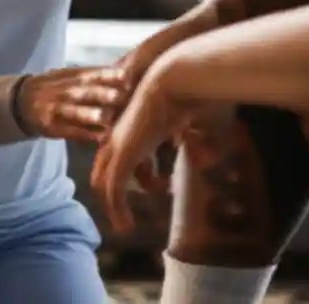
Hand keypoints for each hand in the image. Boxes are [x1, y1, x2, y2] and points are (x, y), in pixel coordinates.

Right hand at [15, 66, 129, 142]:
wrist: (20, 102)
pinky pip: (69, 131)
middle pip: (82, 91)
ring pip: (73, 112)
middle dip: (100, 93)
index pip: (89, 73)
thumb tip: (124, 70)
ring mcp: (55, 109)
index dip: (106, 74)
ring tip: (106, 119)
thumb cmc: (54, 87)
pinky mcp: (51, 126)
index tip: (125, 75)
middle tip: (120, 95)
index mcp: (68, 76)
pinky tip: (101, 138)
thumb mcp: (68, 75)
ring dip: (90, 115)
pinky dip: (85, 135)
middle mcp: (62, 91)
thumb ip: (92, 74)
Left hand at [91, 63, 206, 231]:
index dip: (141, 173)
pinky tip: (126, 226)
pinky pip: (114, 190)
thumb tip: (203, 160)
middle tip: (127, 213)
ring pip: (106, 183)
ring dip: (116, 206)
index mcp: (133, 123)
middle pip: (106, 171)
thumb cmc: (190, 95)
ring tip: (128, 225)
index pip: (126, 155)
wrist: (173, 81)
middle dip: (117, 194)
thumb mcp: (194, 124)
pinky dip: (117, 210)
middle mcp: (119, 134)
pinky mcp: (120, 156)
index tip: (158, 184)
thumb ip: (194, 142)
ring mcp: (116, 145)